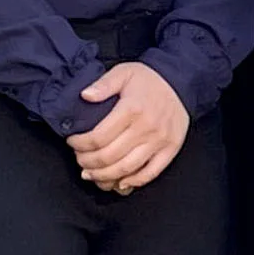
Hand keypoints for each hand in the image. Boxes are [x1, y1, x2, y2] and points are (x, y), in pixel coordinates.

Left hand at [71, 59, 189, 193]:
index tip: (72, 143)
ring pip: (127, 168)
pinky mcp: (170, 149)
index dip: (80, 145)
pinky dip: (133, 181)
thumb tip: (85, 96)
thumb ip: (103, 84)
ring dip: (105, 176)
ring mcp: (159, 141)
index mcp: (132, 109)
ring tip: (92, 174)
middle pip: (109, 156)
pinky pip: (150, 173)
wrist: (181, 82)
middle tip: (80, 160)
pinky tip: (120, 182)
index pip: (98, 137)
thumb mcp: (123, 72)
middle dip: (88, 162)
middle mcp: (146, 128)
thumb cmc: (149, 79)